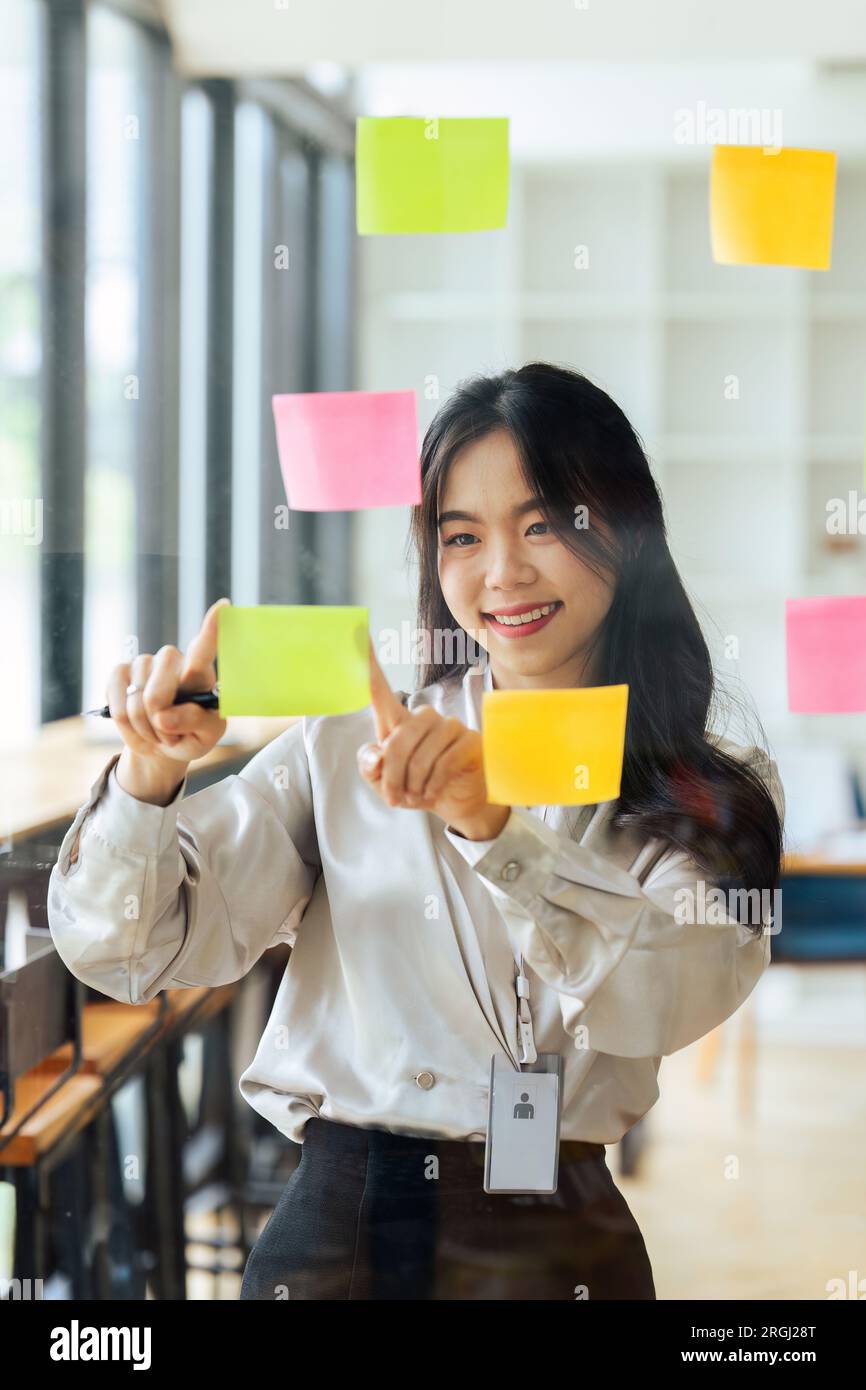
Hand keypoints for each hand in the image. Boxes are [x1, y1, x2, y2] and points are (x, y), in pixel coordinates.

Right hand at [108, 597, 229, 768]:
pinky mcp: (120, 672)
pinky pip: (115, 693)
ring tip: (155, 733)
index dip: (212, 628)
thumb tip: (164, 715)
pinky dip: (123, 719)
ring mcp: (145, 664)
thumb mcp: (205, 737)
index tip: (224, 606)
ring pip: (136, 696)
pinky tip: (134, 725)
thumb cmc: (190, 737)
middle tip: (169, 736)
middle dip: (160, 717)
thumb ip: (194, 723)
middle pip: (160, 686)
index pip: (205, 650)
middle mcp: (173, 661)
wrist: (161, 746)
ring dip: (143, 726)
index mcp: (201, 675)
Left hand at [355, 637, 510, 840]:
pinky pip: (446, 760)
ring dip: (415, 782)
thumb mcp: (385, 784)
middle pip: (400, 736)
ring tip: (418, 795)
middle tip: (396, 796)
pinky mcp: (471, 740)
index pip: (379, 691)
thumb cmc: (416, 787)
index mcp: (397, 724)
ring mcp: (450, 727)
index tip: (357, 632)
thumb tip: (377, 754)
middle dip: (394, 773)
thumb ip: (371, 768)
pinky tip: (435, 791)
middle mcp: (423, 718)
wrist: (454, 803)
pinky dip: (435, 783)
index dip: (368, 664)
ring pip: (423, 751)